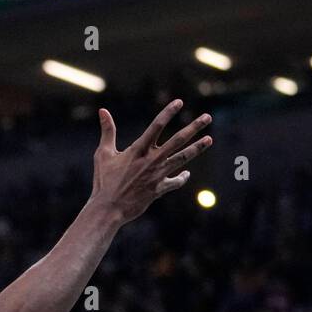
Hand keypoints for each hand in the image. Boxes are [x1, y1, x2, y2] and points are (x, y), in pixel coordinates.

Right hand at [90, 100, 212, 225]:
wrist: (108, 209)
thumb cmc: (104, 181)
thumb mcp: (103, 154)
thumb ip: (107, 131)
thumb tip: (102, 110)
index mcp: (138, 150)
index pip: (157, 125)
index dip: (168, 112)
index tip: (179, 102)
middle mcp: (151, 160)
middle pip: (178, 140)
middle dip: (194, 127)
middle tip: (207, 118)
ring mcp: (157, 175)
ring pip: (182, 158)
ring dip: (197, 148)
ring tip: (209, 140)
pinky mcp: (158, 189)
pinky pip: (175, 182)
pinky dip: (182, 178)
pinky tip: (186, 173)